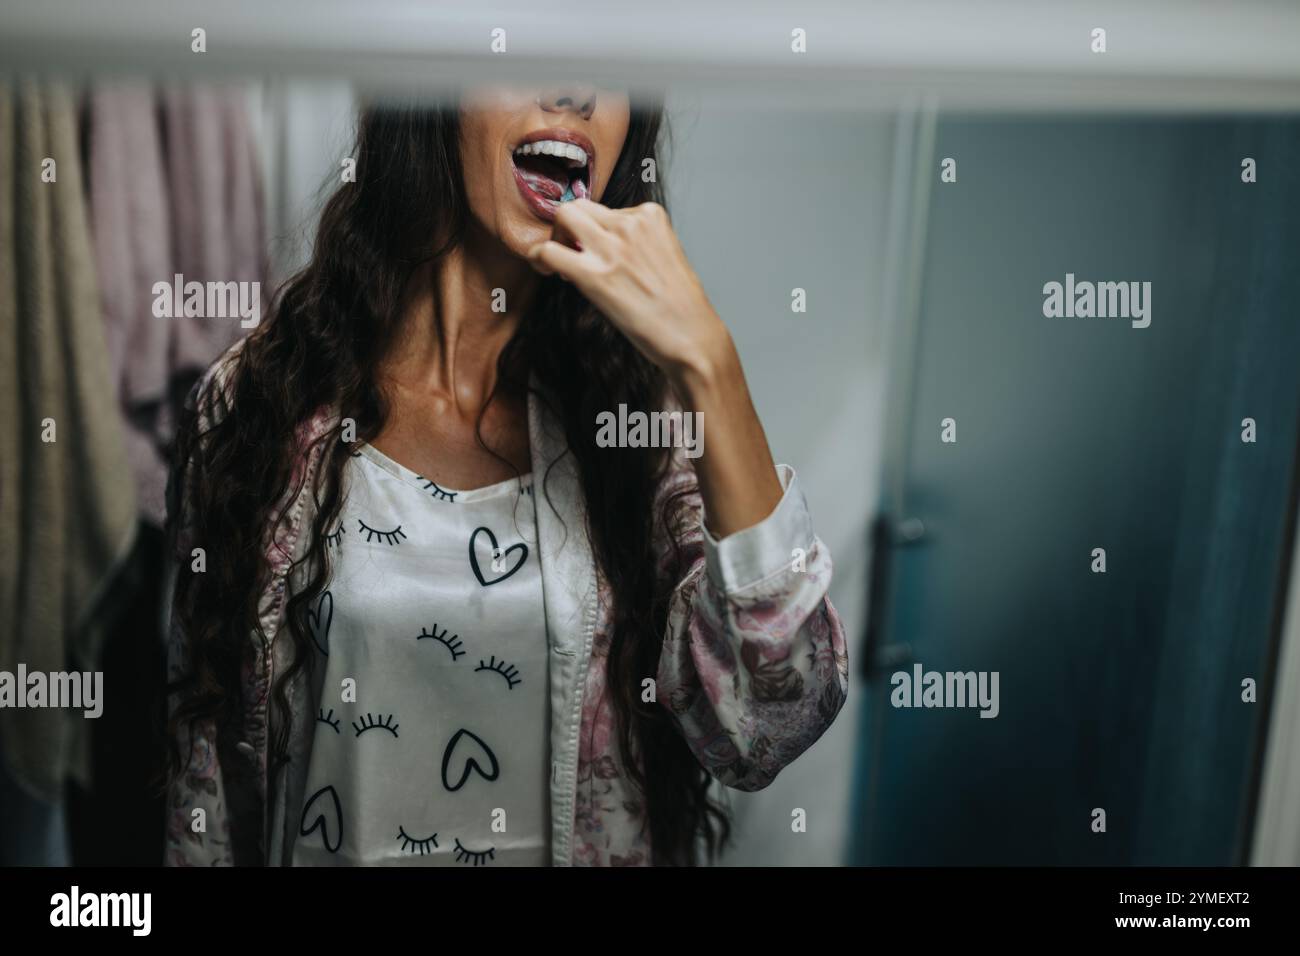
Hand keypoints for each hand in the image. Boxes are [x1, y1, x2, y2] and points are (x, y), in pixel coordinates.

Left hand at [526, 199, 730, 380]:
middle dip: (569, 227)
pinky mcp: (595, 275)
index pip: (608, 209)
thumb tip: (602, 246)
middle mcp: (631, 224)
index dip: (596, 232)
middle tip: (571, 254)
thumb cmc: (680, 307)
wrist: (692, 337)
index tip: (598, 255)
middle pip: (580, 206)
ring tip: (560, 265)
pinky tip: (544, 271)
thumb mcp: (666, 257)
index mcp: (651, 215)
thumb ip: (638, 243)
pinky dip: (539, 258)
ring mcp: (612, 247)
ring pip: (563, 217)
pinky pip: (549, 251)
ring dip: (555, 238)